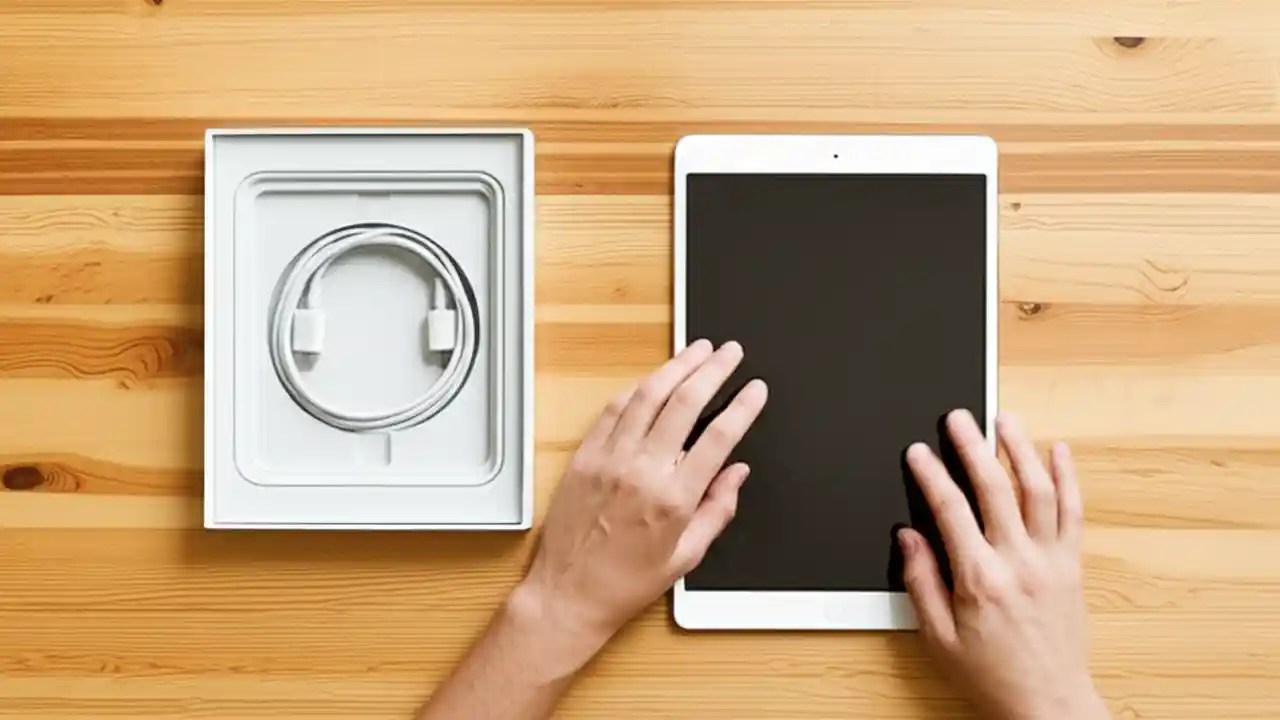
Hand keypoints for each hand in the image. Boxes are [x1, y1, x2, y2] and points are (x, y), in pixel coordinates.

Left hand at [513, 339, 767, 668]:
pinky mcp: (584, 457)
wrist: (568, 594)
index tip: (755, 388)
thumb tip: (738, 473)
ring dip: (676, 367)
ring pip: (648, 395)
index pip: (719, 437)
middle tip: (729, 352)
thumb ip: (718, 510)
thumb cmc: (625, 583)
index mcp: (675, 499)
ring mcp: (610, 460)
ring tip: (696, 351)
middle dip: (713, 369)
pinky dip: (637, 389)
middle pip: (685, 402)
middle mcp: (642, 472)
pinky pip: (613, 410)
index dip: (743, 406)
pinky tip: (653, 379)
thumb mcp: (686, 556)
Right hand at [900, 410, 1107, 719]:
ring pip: (1039, 490)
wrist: (1048, 703)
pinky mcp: (1072, 566)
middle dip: (973, 446)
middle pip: (995, 488)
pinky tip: (1059, 452)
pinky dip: (1068, 478)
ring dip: (1021, 449)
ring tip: (1006, 420)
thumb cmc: (993, 676)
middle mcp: (1019, 563)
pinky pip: (1073, 512)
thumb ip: (920, 582)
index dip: (931, 475)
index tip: (919, 452)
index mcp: (980, 580)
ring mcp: (1051, 562)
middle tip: (959, 418)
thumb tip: (909, 538)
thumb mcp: (938, 638)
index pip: (951, 510)